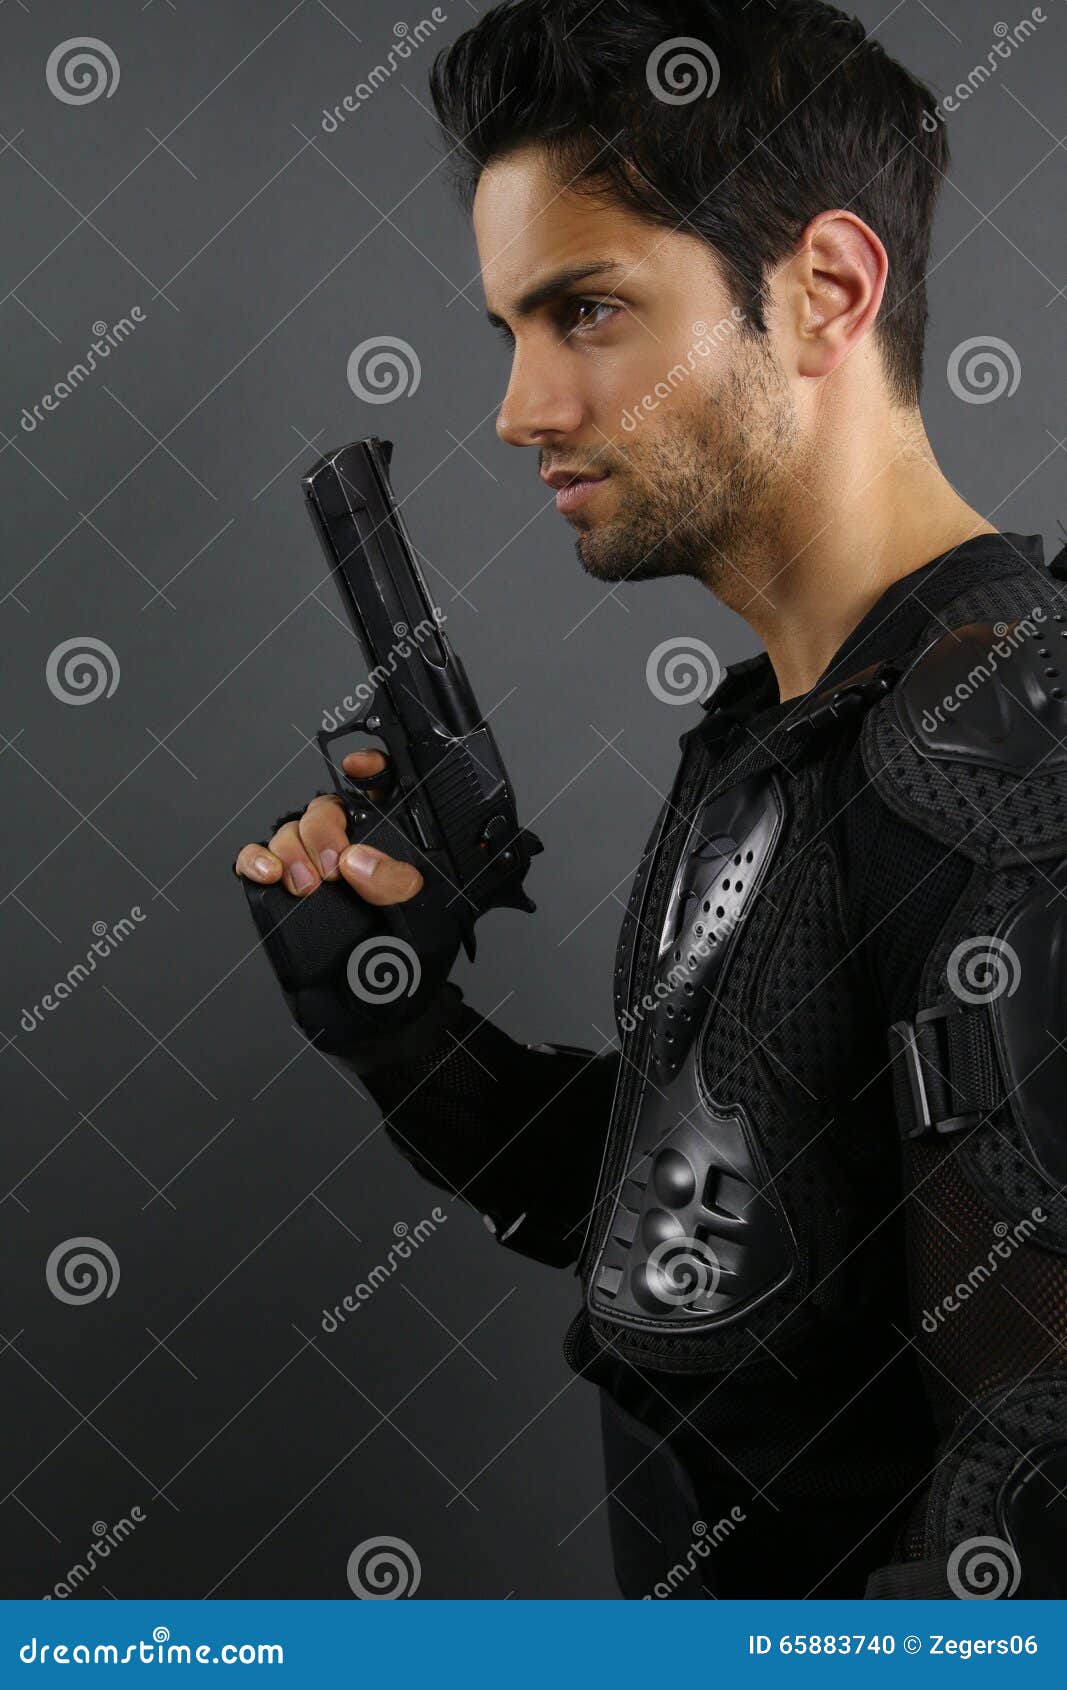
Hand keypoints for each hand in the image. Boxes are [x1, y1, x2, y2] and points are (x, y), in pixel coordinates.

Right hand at [235, 748, 462, 1055]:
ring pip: (288, 832)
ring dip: (292, 851)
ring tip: (307, 888)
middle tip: (334, 869)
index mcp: (393, 848)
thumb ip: (398, 886)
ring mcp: (311, 871)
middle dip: (324, 829)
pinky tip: (268, 875)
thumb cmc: (413, 966)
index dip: (371, 770)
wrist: (379, 1019)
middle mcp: (350, 852)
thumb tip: (356, 860)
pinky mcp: (279, 895)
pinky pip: (255, 860)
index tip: (360, 768)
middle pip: (324, 810)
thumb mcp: (425, 921)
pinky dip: (255, 860)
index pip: (380, 792)